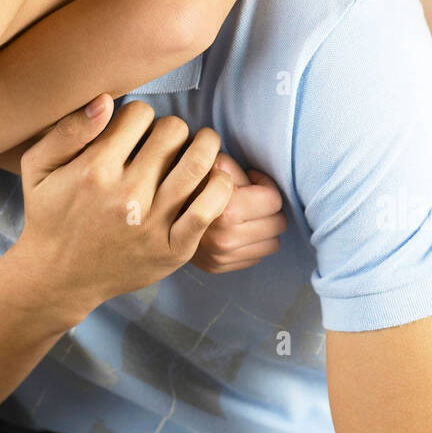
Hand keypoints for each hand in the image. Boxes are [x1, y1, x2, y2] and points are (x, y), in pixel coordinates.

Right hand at [16, 95, 234, 322]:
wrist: (58, 277)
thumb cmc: (49, 214)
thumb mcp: (38, 167)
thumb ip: (68, 130)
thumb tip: (106, 101)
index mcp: (94, 169)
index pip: (140, 114)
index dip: (139, 116)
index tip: (136, 132)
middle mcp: (125, 195)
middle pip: (173, 131)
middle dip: (172, 129)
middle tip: (167, 142)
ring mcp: (151, 224)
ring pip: (198, 162)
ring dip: (206, 145)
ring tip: (201, 146)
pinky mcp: (172, 250)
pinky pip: (209, 209)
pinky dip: (220, 186)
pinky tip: (212, 179)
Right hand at [190, 153, 285, 273]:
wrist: (154, 214)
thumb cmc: (187, 183)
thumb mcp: (208, 165)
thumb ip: (233, 169)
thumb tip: (256, 177)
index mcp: (227, 211)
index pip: (273, 201)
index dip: (265, 185)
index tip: (251, 180)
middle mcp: (226, 239)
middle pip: (277, 224)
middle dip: (267, 208)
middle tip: (251, 198)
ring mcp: (221, 258)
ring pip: (272, 244)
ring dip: (262, 228)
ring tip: (244, 215)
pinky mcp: (218, 268)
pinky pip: (255, 257)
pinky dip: (250, 243)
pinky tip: (234, 230)